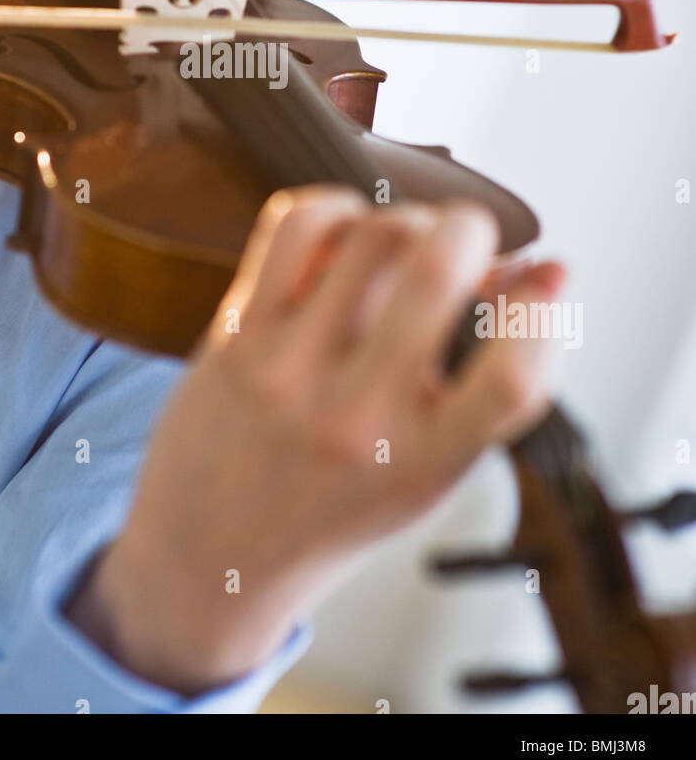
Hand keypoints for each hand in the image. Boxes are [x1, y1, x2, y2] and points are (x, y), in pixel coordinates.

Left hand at [68, 186, 565, 693]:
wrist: (213, 553)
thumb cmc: (333, 505)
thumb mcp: (426, 472)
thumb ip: (486, 386)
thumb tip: (545, 272)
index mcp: (422, 466)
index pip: (513, 378)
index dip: (544, 313)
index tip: (541, 284)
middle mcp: (356, 420)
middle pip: (435, 274)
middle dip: (471, 228)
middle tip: (470, 237)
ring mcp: (289, 373)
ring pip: (371, 234)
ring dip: (408, 217)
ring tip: (408, 240)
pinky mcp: (237, 336)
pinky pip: (295, 227)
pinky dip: (336, 205)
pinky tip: (346, 230)